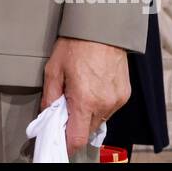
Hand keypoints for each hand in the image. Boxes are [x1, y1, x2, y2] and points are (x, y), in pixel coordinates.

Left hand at [42, 37, 130, 154]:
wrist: (102, 28)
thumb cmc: (77, 44)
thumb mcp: (54, 69)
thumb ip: (49, 97)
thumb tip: (47, 114)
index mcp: (84, 100)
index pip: (76, 138)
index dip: (66, 142)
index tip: (60, 138)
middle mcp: (104, 103)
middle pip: (87, 131)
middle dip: (75, 124)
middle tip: (67, 107)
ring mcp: (116, 100)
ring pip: (99, 120)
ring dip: (88, 114)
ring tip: (81, 92)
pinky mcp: (124, 94)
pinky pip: (110, 109)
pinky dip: (100, 104)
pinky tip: (93, 87)